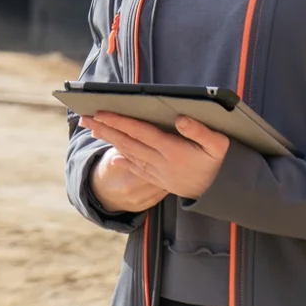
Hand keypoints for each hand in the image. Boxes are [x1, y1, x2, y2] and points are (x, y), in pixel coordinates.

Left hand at [80, 113, 229, 200]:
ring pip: (129, 154)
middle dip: (106, 129)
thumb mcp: (218, 144)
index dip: (120, 121)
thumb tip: (180, 118)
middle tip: (85, 118)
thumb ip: (200, 131)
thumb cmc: (219, 163)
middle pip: (127, 142)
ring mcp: (157, 172)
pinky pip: (137, 168)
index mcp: (171, 150)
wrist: (220, 193)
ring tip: (94, 127)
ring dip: (110, 140)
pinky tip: (114, 154)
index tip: (102, 112)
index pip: (140, 132)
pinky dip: (124, 159)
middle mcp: (160, 162)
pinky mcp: (159, 179)